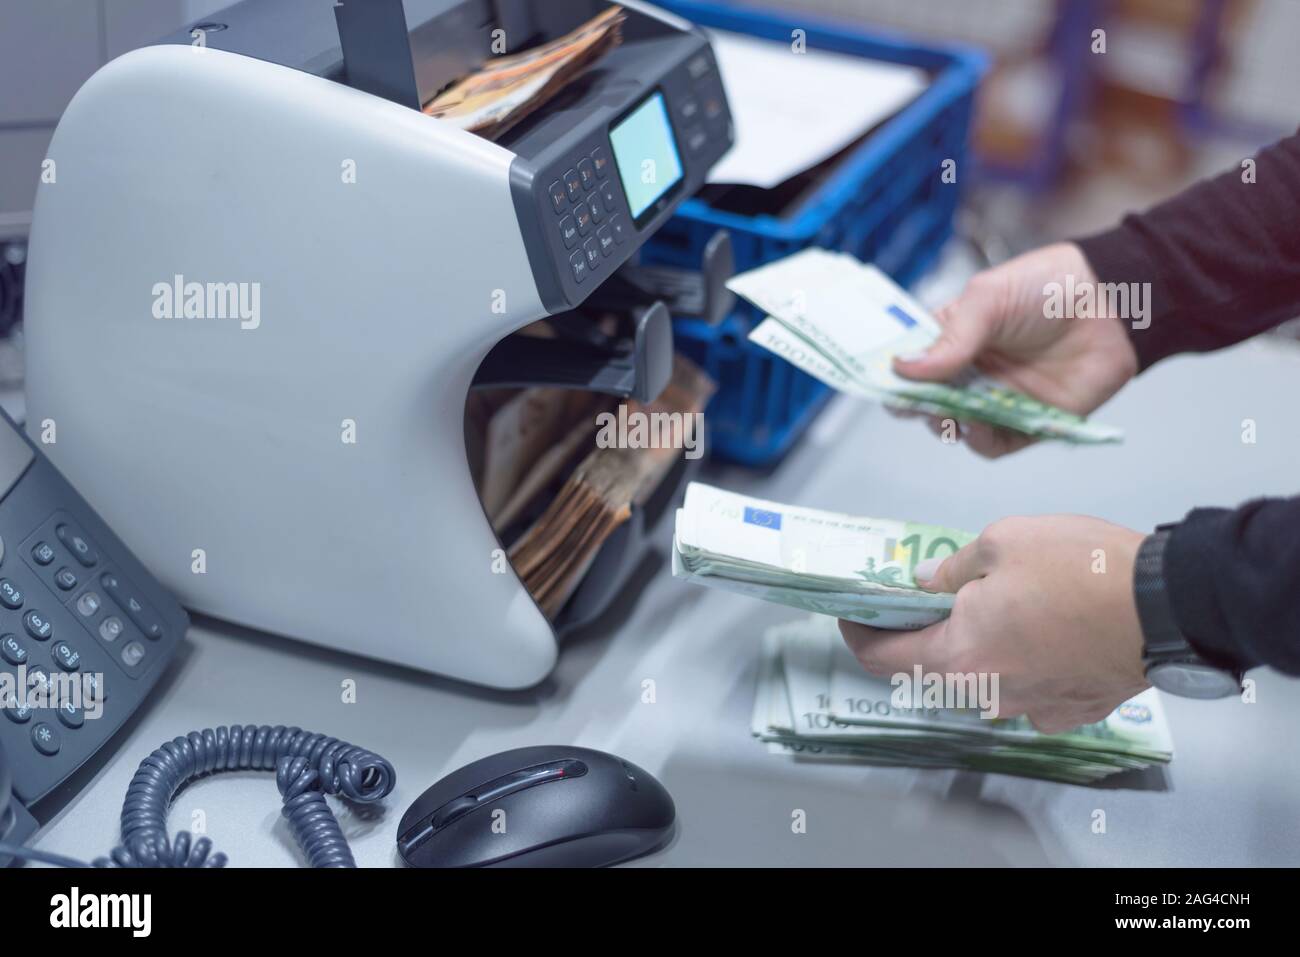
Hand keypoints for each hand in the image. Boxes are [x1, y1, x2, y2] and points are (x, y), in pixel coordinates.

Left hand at [839, 515, 1149, 733]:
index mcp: (960, 658)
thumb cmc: (1082, 569)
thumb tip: (926, 584)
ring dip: (968, 647)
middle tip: (916, 598)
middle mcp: (990, 696)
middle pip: (930, 672)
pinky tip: (1031, 628)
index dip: (859, 633)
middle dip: (916, 635)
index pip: (882, 659)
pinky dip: (1015, 661)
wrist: (1170, 605)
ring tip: (978, 604)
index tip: (853, 612)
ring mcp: (1033, 709)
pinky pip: (1025, 688)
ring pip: (979, 681)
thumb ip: (952, 569)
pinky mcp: (1071, 710)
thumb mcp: (1001, 543)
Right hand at [893, 242, 1138, 456]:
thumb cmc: (1047, 288)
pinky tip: (978, 427)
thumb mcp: (987, 299)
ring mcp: (996, 398)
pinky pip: (993, 444)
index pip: (909, 364)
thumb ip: (949, 338)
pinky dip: (980, 441)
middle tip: (917, 402)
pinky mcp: (1026, 422)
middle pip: (926, 401)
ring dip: (947, 425)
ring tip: (951, 415)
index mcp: (952, 337)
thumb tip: (904, 368)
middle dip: (917, 405)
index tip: (884, 382)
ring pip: (955, 426)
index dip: (892, 375)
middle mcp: (969, 372)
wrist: (1112, 303)